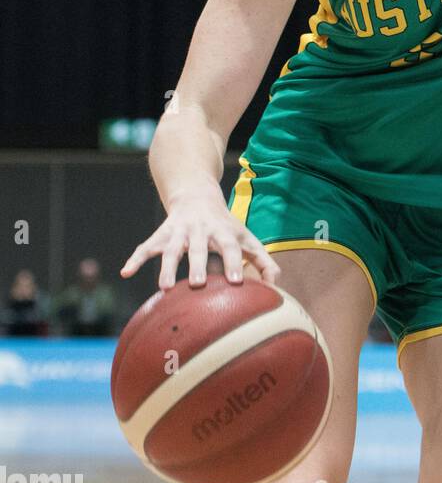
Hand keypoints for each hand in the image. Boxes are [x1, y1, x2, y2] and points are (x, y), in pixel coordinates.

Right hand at [120, 198, 281, 289]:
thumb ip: (262, 260)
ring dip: (167, 267)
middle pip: (198, 248)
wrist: (197, 195)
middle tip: (197, 284)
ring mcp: (178, 232)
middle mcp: (200, 231)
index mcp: (223, 232)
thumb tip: (275, 287)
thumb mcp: (245, 237)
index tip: (236, 281)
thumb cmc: (226, 226)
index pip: (230, 248)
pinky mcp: (161, 235)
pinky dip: (135, 258)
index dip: (234, 263)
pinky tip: (125, 272)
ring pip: (170, 249)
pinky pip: (146, 247)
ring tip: (163, 287)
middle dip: (197, 264)